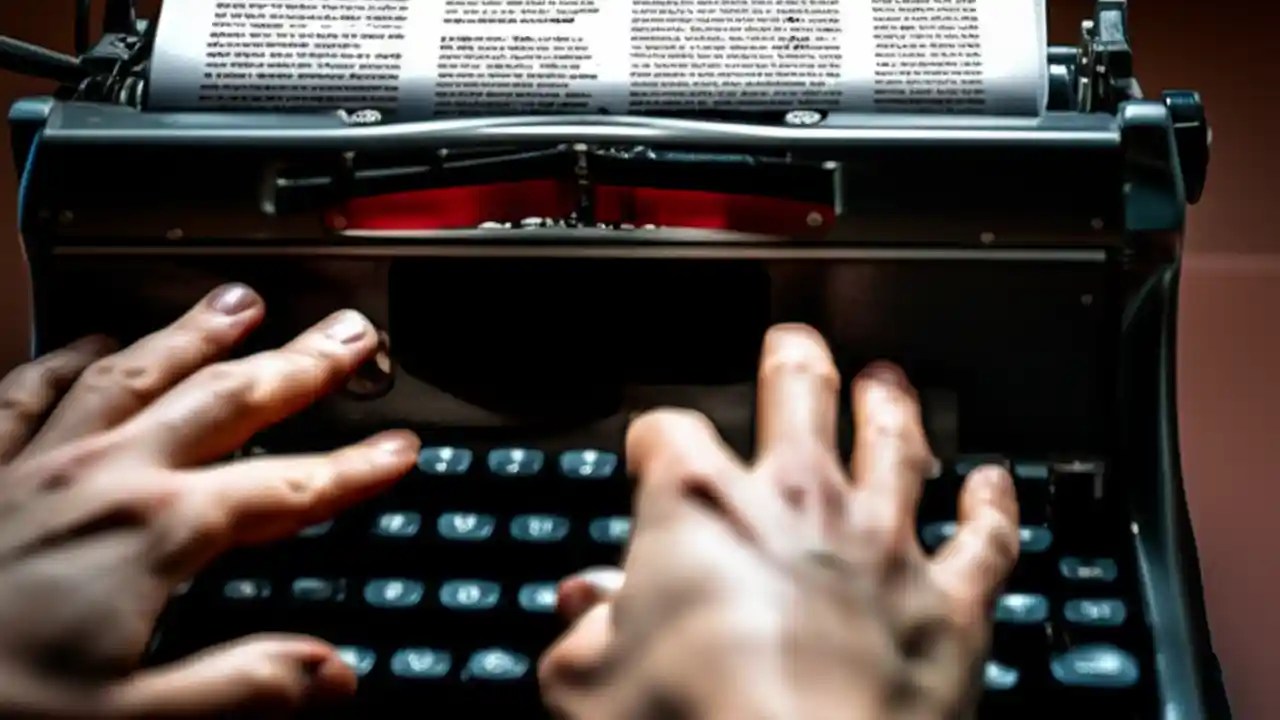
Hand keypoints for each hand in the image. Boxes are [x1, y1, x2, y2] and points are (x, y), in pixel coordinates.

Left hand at [0, 284, 419, 717]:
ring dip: (196, 336)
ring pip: (138, 375)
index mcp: (157, 533)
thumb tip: (332, 676)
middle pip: (227, 403)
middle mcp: (106, 479)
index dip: (356, 469)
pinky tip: (93, 339)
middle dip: (300, 367)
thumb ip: (241, 687)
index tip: (400, 449)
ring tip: (241, 302)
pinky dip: (66, 362)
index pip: (289, 488)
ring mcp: (40, 465)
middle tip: (348, 333)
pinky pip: (27, 395)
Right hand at [540, 325, 1019, 719]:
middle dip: (794, 365)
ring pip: (894, 445)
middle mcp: (798, 504)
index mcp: (701, 507)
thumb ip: (582, 636)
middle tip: (794, 347)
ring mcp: (881, 544)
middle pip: (799, 398)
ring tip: (887, 385)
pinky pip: (985, 538)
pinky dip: (992, 506)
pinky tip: (993, 483)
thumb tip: (583, 613)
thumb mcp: (589, 684)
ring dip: (890, 409)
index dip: (654, 438)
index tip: (651, 449)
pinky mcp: (948, 602)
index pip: (668, 435)